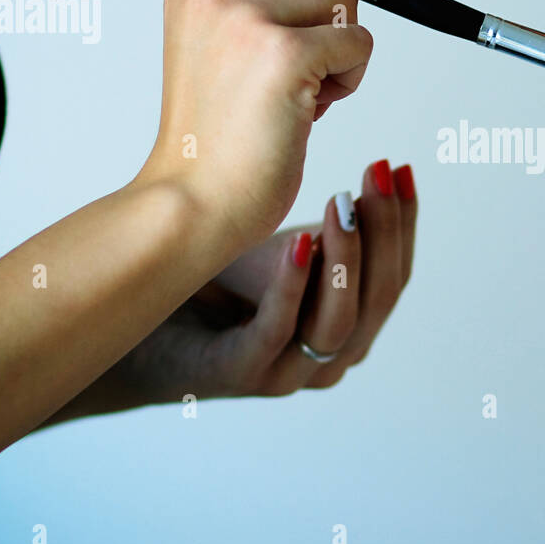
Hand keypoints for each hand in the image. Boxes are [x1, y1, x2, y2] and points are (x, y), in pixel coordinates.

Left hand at [106, 159, 416, 403]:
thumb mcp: (287, 250)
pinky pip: (278, 330)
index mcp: (350, 328)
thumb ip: (334, 234)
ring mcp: (289, 372)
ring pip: (339, 322)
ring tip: (343, 203)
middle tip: (379, 174)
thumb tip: (383, 179)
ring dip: (347, 257)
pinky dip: (293, 284)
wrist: (140, 319)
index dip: (404, 223)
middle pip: (379, 299)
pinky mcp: (241, 373)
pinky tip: (297, 239)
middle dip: (385, 232)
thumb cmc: (218, 283)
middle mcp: (331, 358)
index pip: (395, 276)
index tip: (402, 169)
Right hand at [136, 0, 372, 255]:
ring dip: (344, 46)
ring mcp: (248, 18)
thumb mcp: (215, 50)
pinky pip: (358, 43)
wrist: (193, 201)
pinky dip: (352, 77)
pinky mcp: (284, 54)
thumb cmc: (213, 141)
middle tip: (334, 34)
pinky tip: (315, 108)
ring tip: (311, 90)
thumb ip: (254, 6)